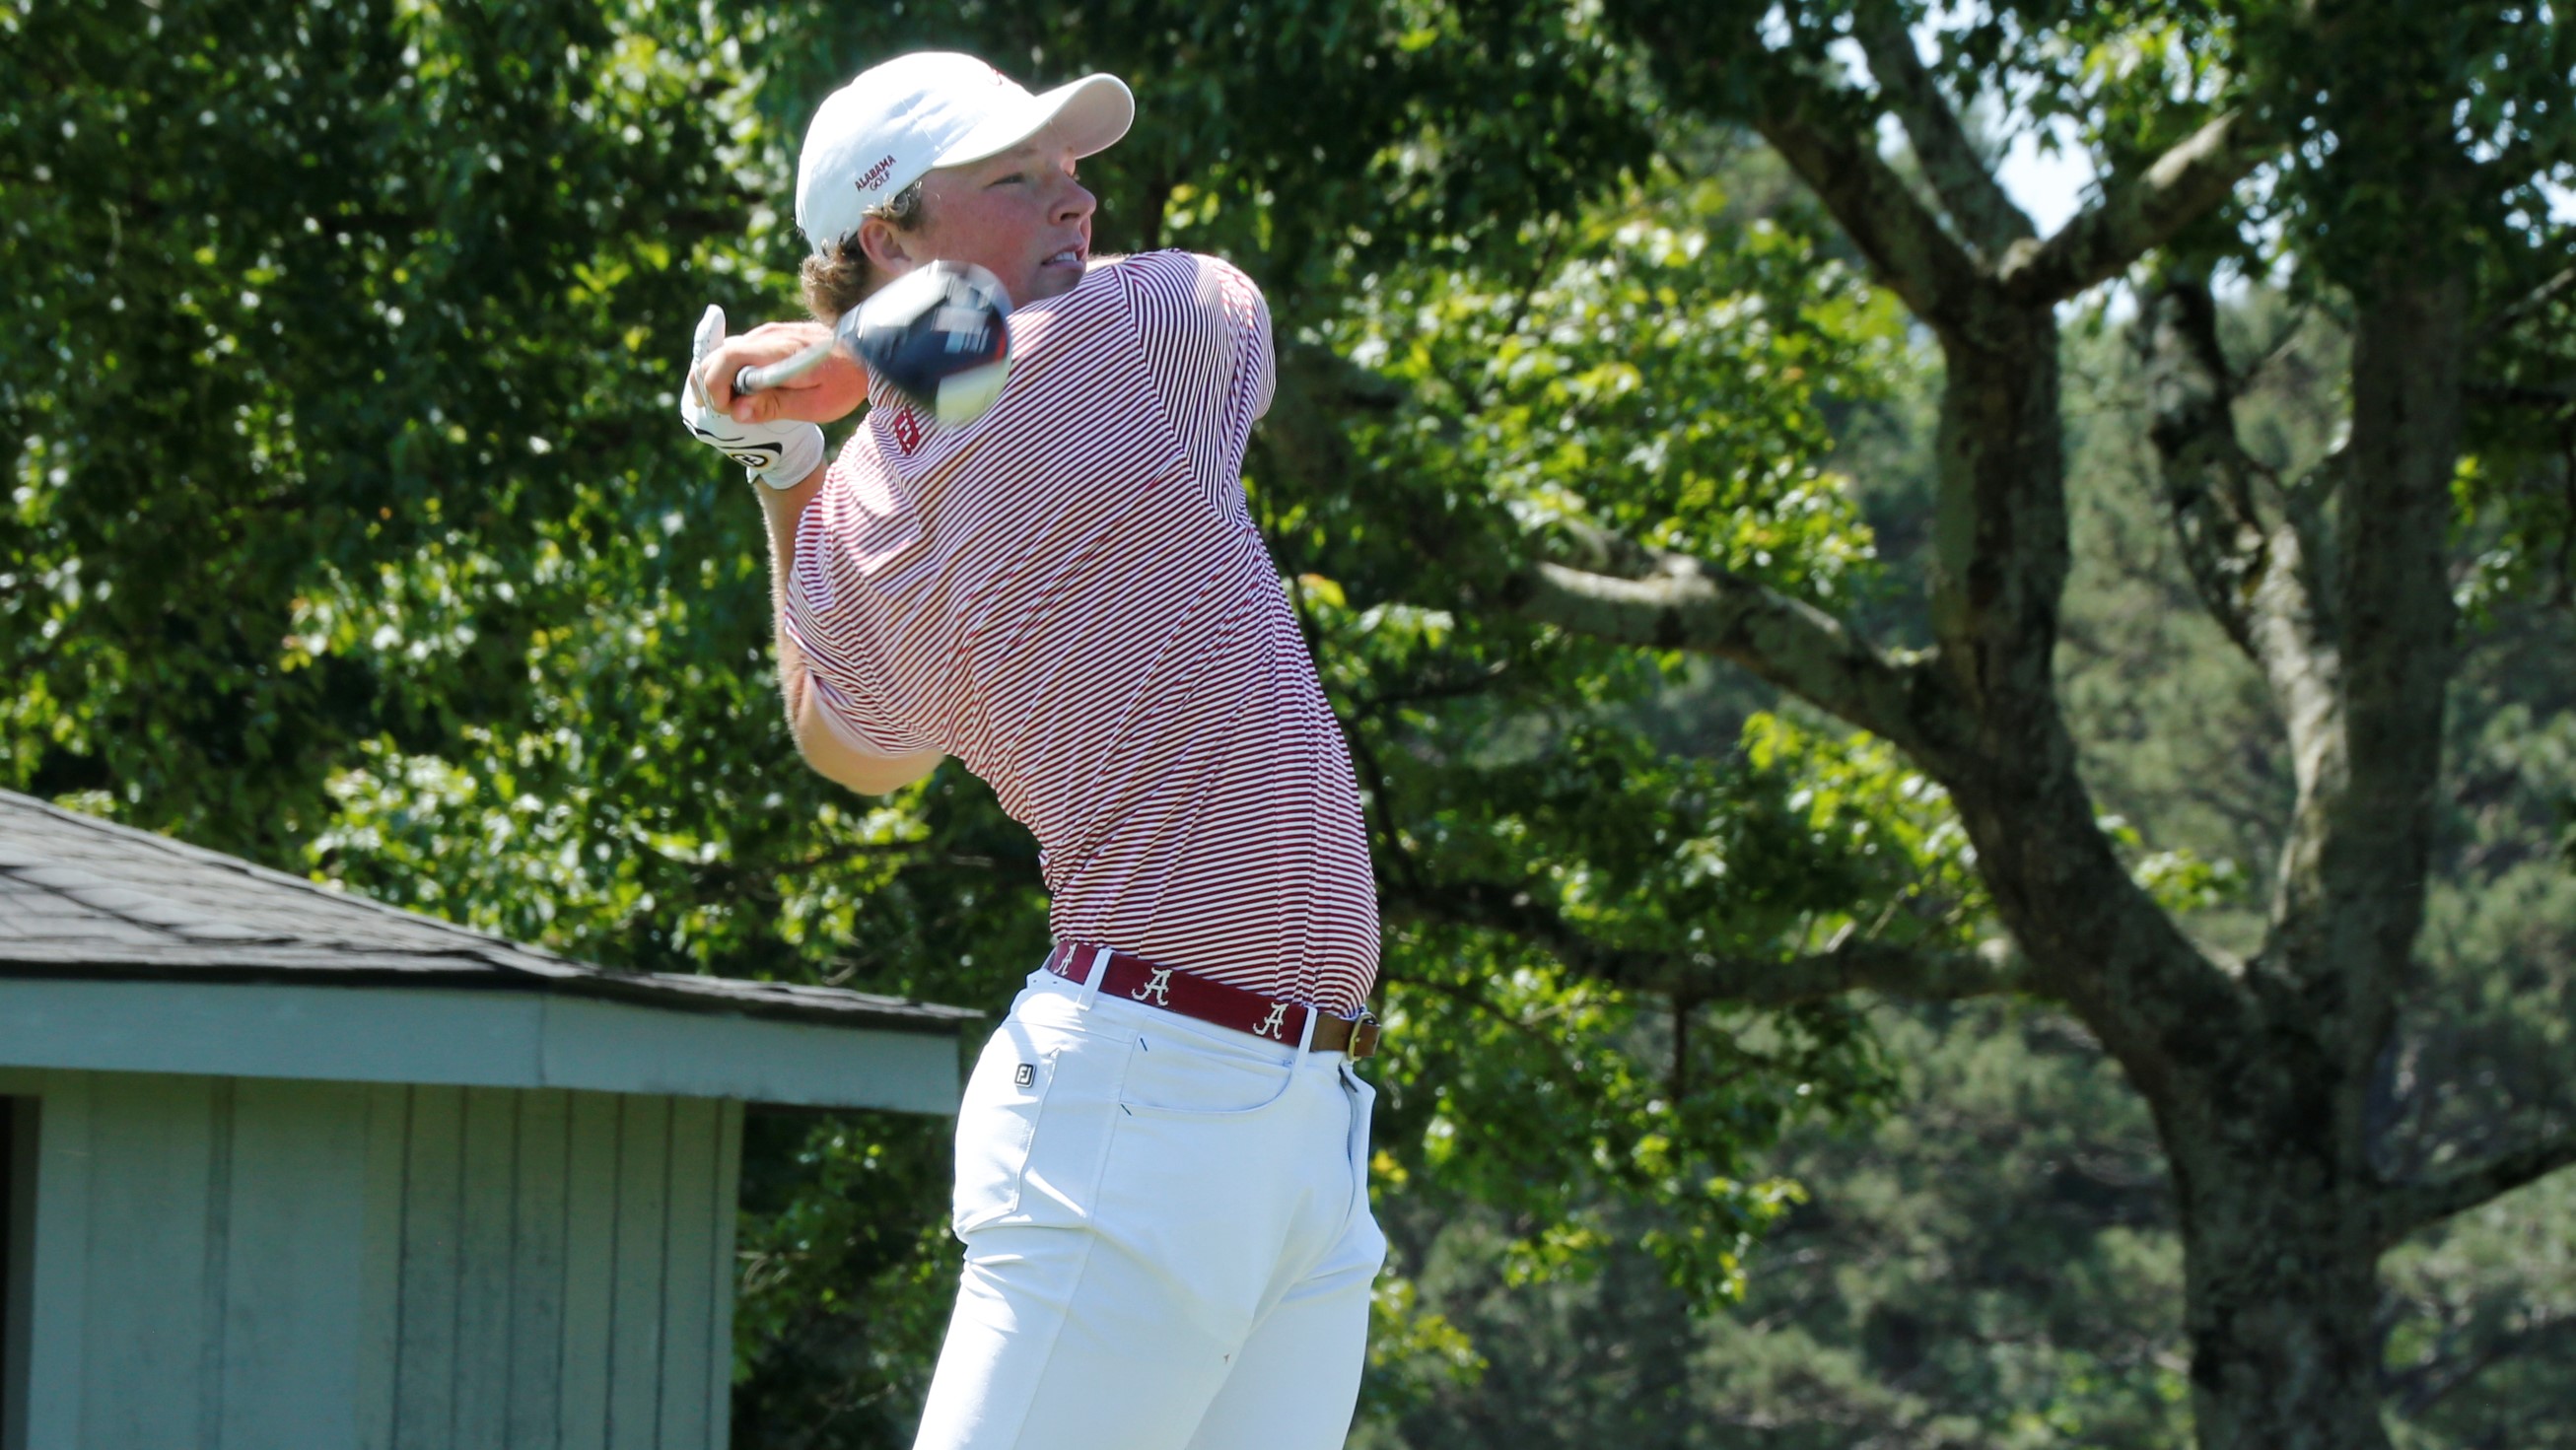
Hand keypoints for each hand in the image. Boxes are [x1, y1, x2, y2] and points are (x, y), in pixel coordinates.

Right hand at [692, 316, 870, 426]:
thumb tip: (736, 412)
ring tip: (724, 405)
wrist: (870, 353)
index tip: (725, 410)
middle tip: (717, 411)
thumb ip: (774, 406)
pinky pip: (740, 350)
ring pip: (726, 351)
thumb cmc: (846, 383)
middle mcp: (768, 336)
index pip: (727, 358)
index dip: (715, 385)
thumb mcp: (815, 405)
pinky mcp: (772, 336)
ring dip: (717, 377)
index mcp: (777, 351)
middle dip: (707, 383)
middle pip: (718, 353)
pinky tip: (738, 393)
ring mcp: (769, 333)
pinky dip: (730, 370)